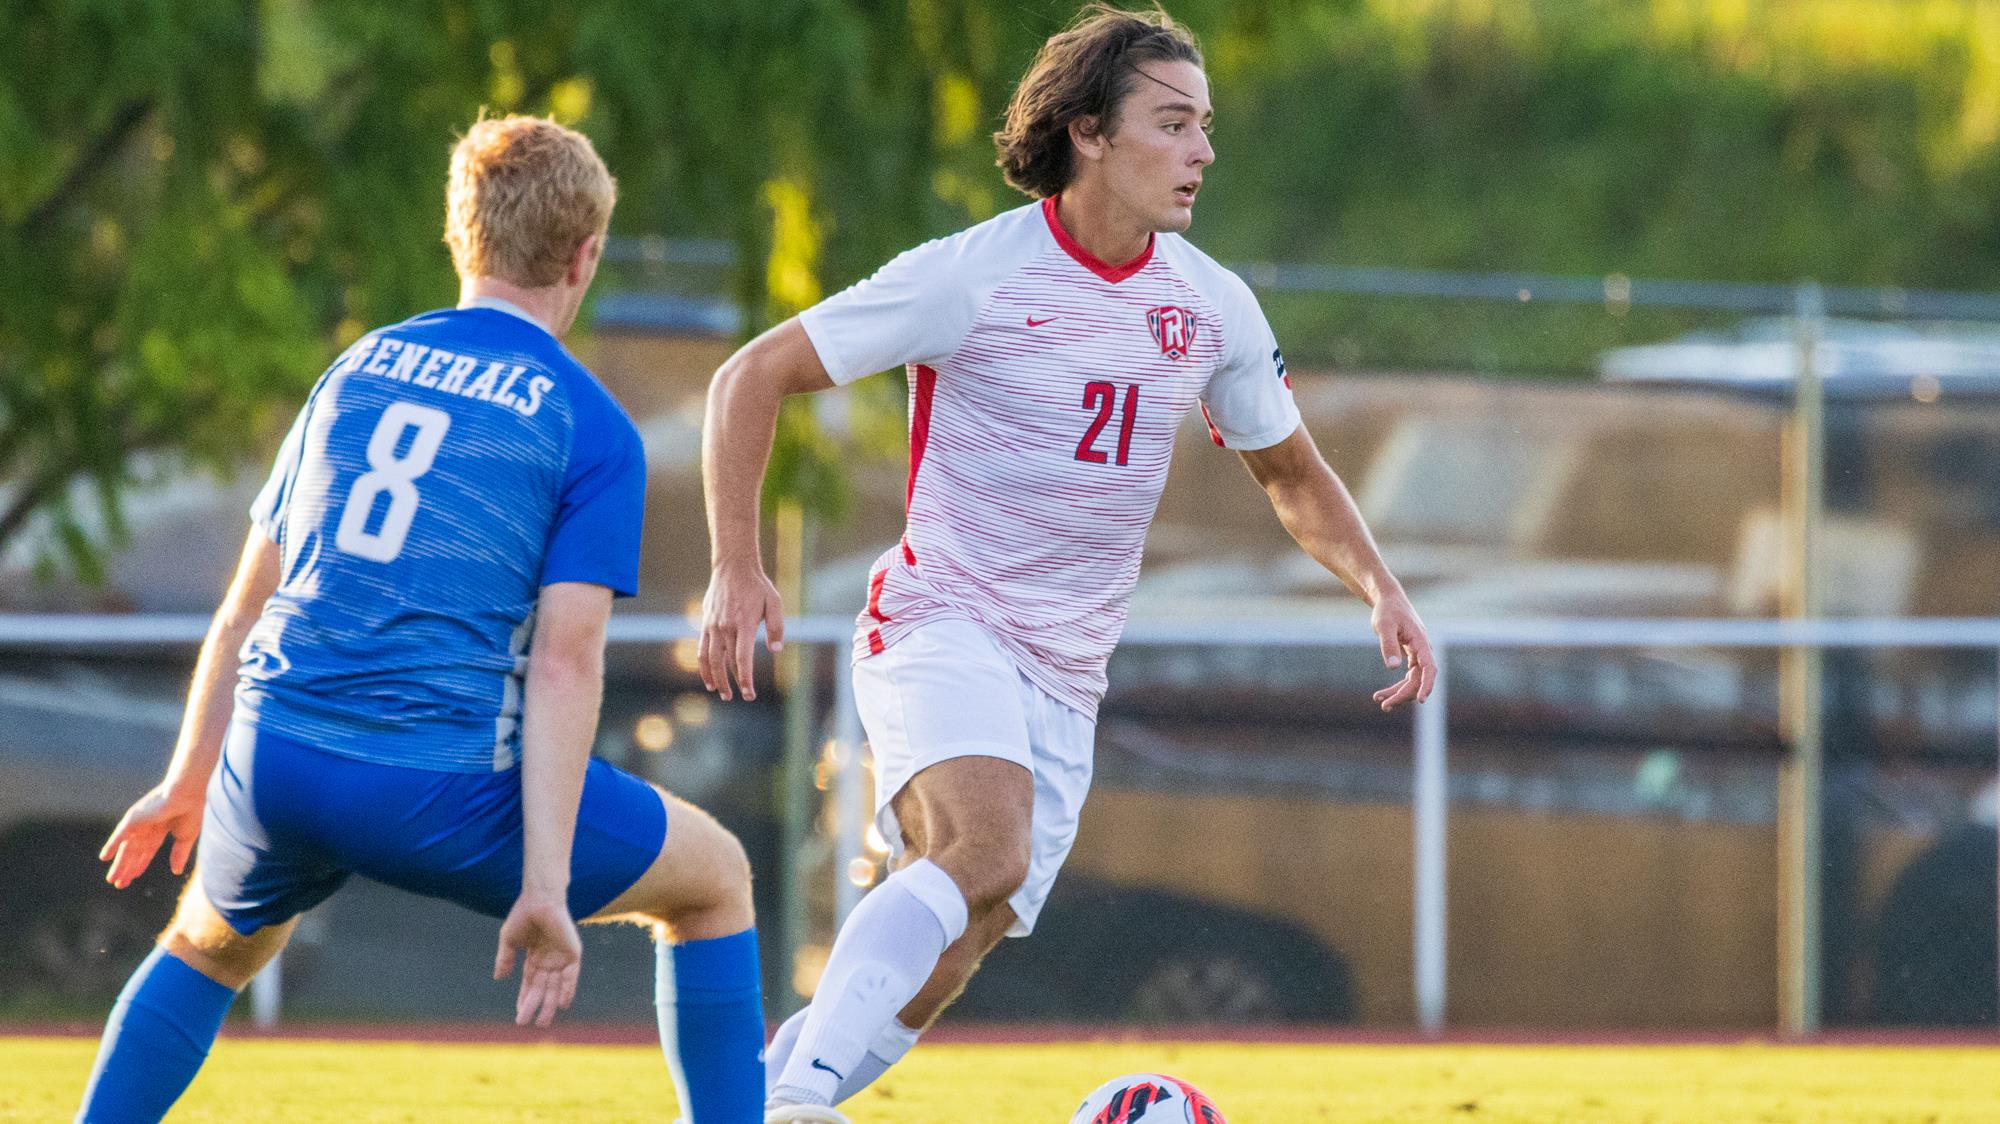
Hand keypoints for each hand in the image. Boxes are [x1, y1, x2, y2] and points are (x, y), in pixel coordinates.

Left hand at [100, 784, 203, 888]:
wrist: (188, 795)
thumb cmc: (191, 812)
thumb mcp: (186, 837)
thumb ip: (179, 854)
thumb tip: (176, 872)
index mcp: (161, 830)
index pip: (147, 851)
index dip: (140, 865)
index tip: (133, 878)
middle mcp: (147, 828)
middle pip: (134, 852)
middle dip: (127, 868)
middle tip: (118, 884)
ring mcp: (139, 824)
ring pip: (126, 848)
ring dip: (119, 863)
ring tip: (112, 879)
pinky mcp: (134, 819)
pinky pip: (120, 835)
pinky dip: (111, 846)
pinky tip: (104, 858)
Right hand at [493, 890, 581, 1027]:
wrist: (539, 899)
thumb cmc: (524, 915)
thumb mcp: (509, 940)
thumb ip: (505, 959)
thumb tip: (498, 978)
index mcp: (535, 958)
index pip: (530, 984)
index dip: (524, 999)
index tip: (519, 1016)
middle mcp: (549, 960)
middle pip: (542, 989)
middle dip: (534, 1006)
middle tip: (527, 1023)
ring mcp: (561, 957)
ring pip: (555, 986)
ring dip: (550, 1004)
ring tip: (542, 1021)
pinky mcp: (572, 953)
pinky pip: (571, 976)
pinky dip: (568, 990)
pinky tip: (563, 1005)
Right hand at [698, 558, 785, 700]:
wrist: (733, 567)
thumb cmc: (757, 586)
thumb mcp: (774, 602)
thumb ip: (776, 627)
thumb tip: (776, 650)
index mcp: (743, 624)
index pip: (742, 658)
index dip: (745, 678)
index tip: (749, 693)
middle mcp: (725, 627)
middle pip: (726, 662)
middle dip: (733, 683)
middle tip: (741, 697)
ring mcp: (712, 626)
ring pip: (710, 659)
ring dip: (715, 678)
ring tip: (721, 693)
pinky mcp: (706, 624)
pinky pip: (701, 649)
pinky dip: (703, 666)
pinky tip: (708, 677)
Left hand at [1369, 590, 1436, 711]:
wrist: (1388, 600)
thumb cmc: (1387, 610)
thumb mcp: (1384, 625)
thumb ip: (1388, 645)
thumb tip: (1392, 667)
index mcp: (1421, 641)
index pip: (1429, 667)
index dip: (1427, 684)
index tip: (1420, 699)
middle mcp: (1423, 650)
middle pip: (1419, 679)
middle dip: (1404, 694)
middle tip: (1385, 705)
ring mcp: (1417, 654)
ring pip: (1413, 680)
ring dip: (1398, 693)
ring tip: (1379, 701)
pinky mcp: (1410, 656)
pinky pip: (1407, 676)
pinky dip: (1396, 686)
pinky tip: (1382, 694)